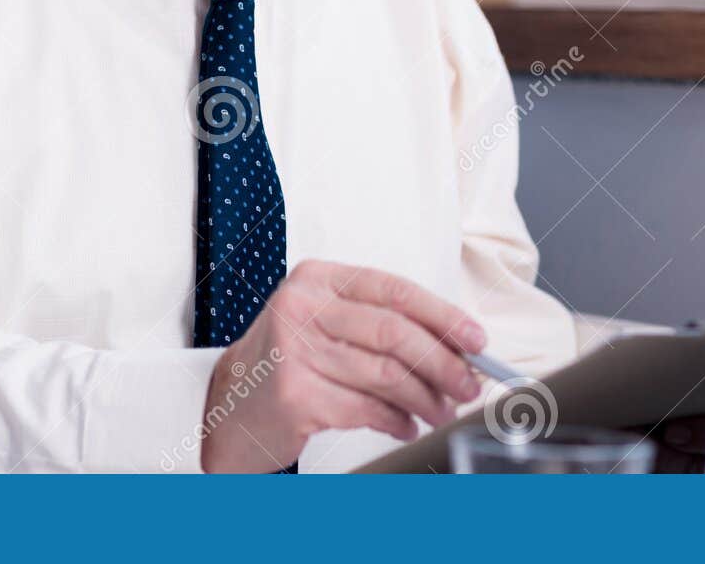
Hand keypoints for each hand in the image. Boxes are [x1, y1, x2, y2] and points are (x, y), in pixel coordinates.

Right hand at [198, 258, 486, 471]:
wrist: (228, 406)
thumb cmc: (288, 362)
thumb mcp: (327, 325)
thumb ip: (380, 326)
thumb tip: (454, 348)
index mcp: (317, 279)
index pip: (394, 290)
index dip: (442, 315)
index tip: (475, 339)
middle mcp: (301, 308)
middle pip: (394, 332)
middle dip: (443, 362)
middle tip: (468, 384)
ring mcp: (293, 351)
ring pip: (384, 374)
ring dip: (425, 398)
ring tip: (441, 411)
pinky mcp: (294, 395)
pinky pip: (365, 409)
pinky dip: (396, 421)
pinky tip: (405, 425)